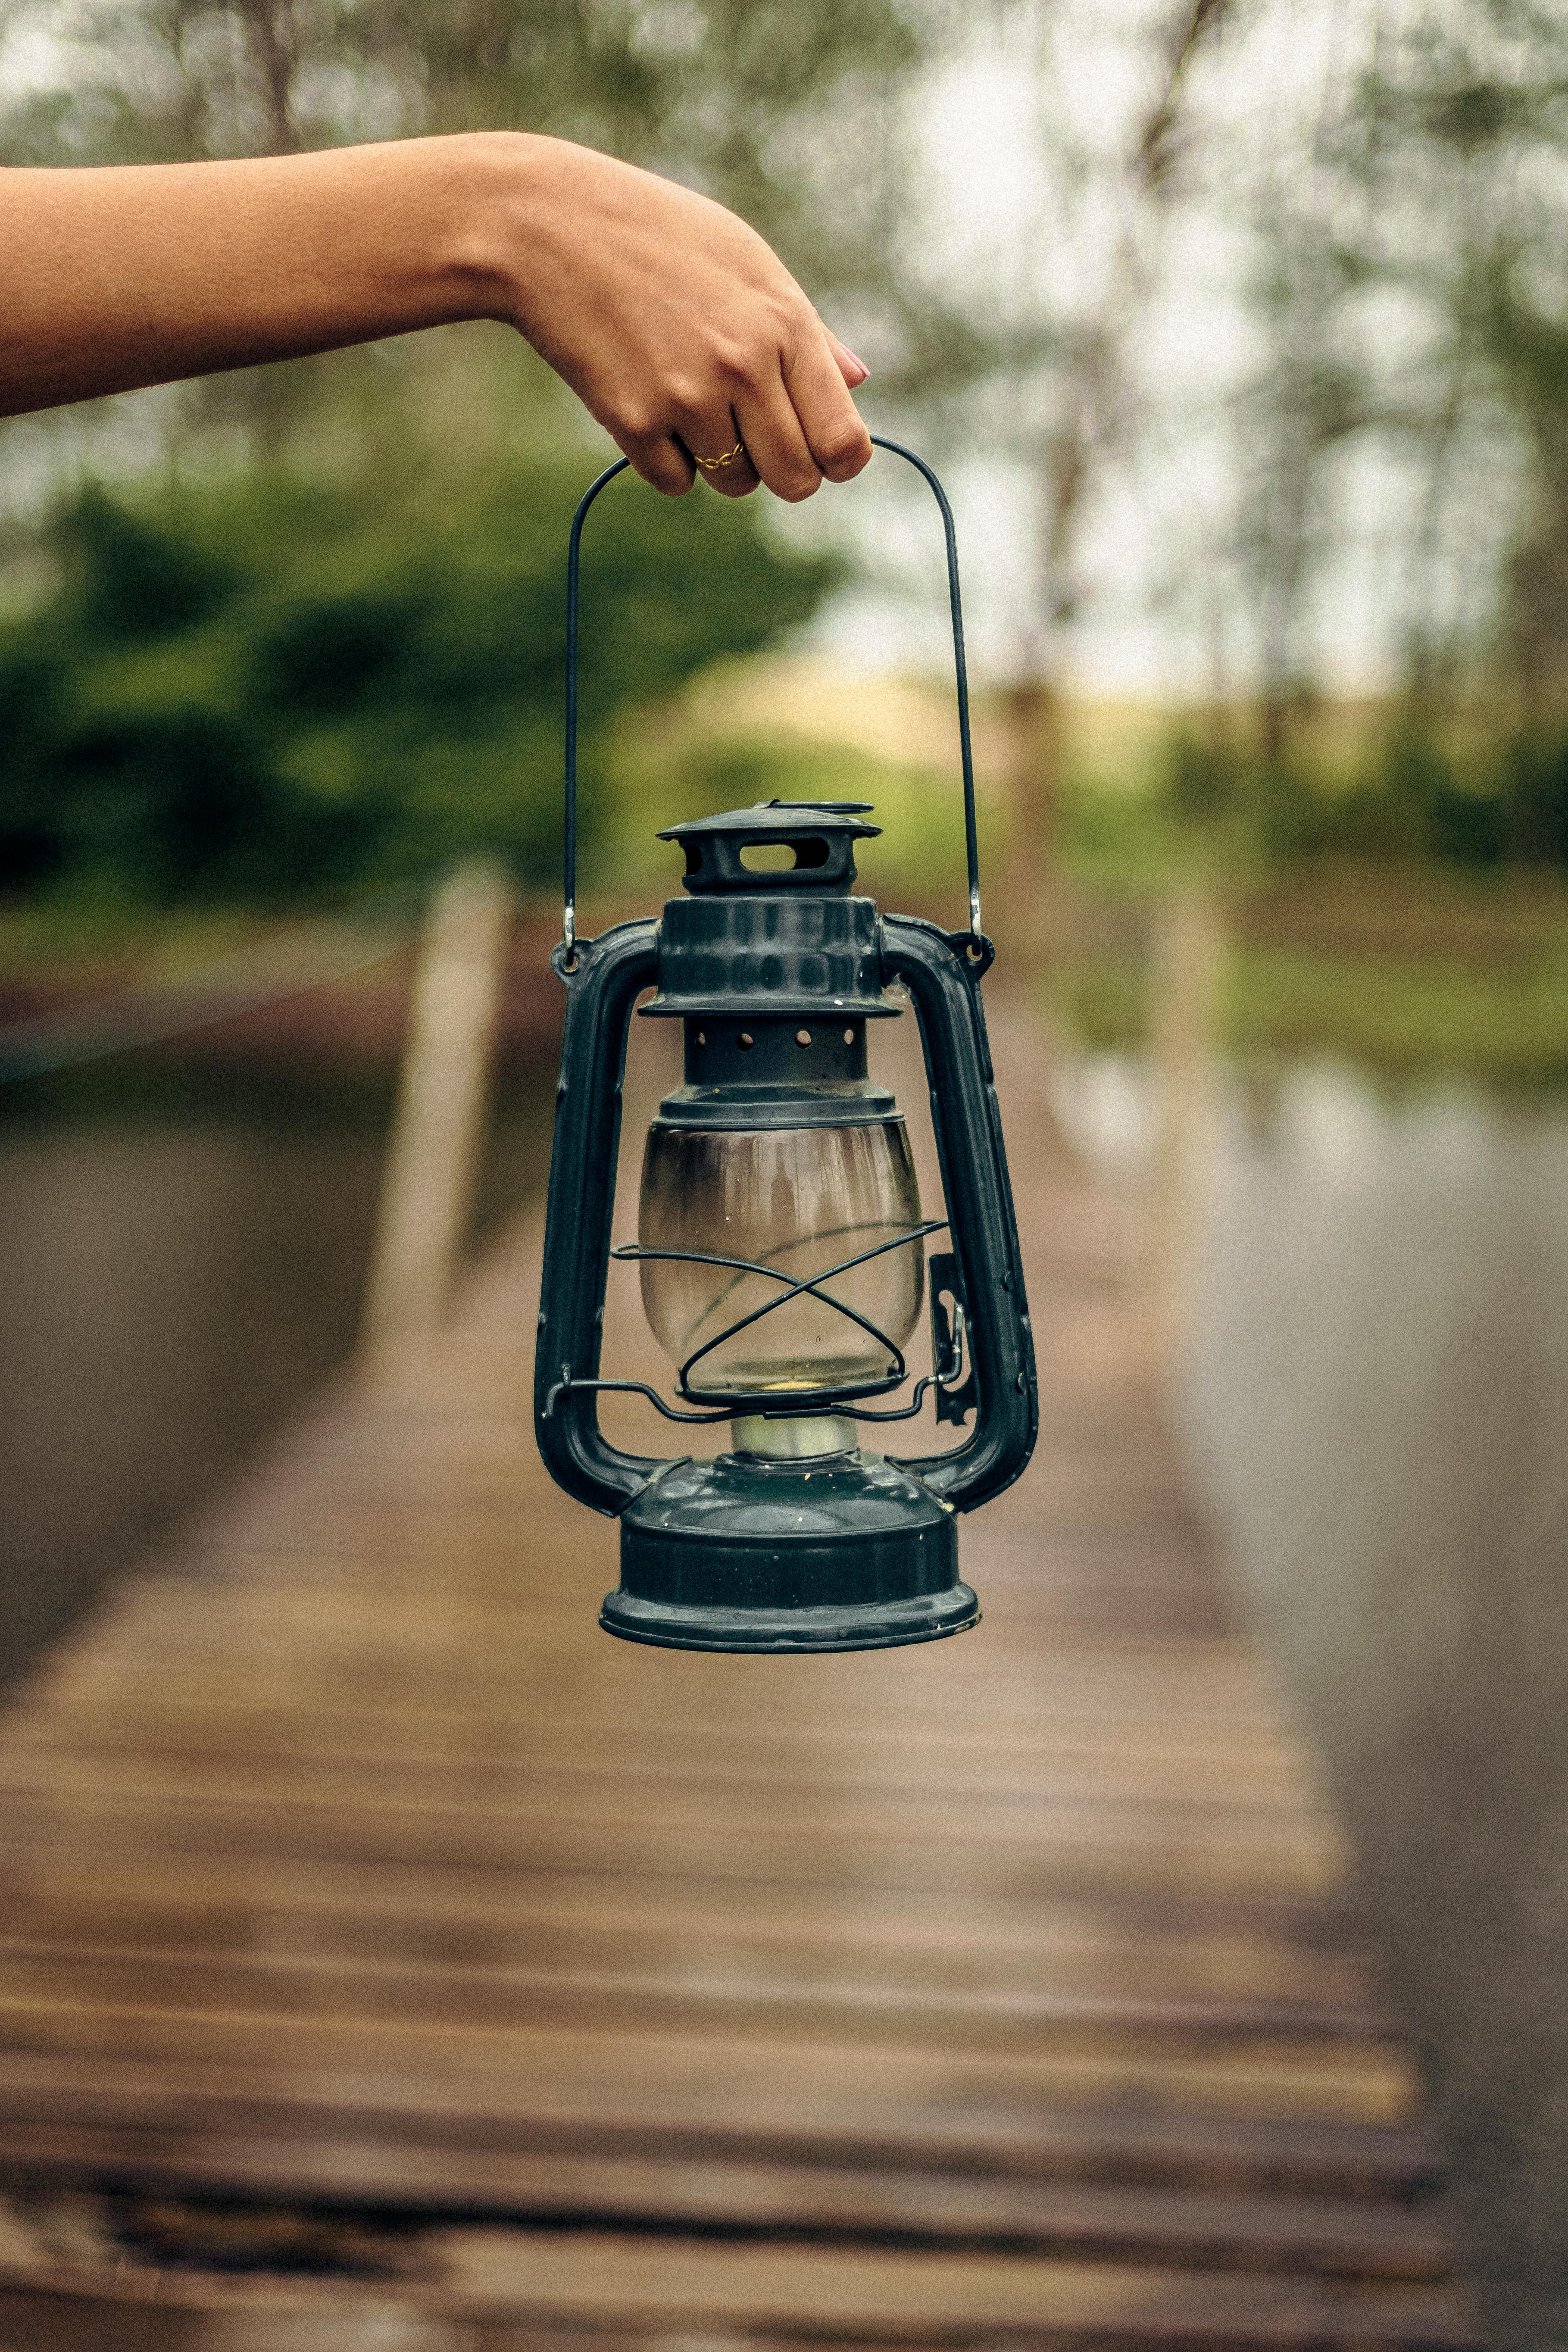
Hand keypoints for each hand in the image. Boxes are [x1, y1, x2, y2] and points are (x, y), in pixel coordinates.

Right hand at [491, 137, 871, 501]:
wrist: (548, 225)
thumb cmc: (658, 237)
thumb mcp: (746, 262)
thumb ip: (807, 330)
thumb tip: (858, 382)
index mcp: (783, 322)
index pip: (842, 440)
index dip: (839, 460)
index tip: (823, 453)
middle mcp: (743, 365)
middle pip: (795, 480)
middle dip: (783, 472)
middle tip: (756, 439)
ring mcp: (686, 397)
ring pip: (736, 484)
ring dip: (721, 459)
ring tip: (689, 395)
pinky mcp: (633, 422)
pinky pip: (676, 482)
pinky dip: (666, 459)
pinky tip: (646, 399)